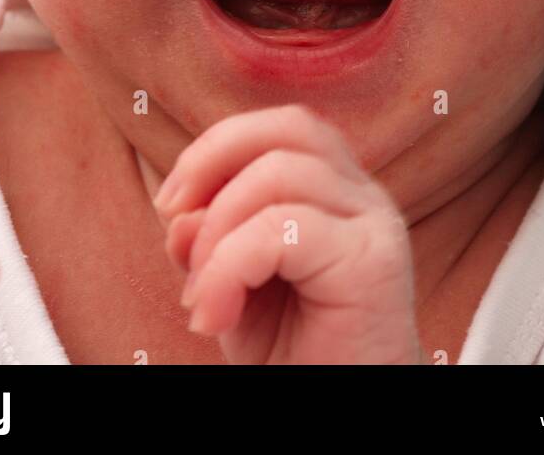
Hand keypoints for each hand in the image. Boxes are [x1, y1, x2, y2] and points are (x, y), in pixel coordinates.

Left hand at [154, 104, 420, 364]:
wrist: (346, 415)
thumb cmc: (296, 354)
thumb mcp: (233, 288)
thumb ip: (208, 243)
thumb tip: (178, 215)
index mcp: (338, 191)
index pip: (280, 128)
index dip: (217, 148)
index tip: (169, 206)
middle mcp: (365, 197)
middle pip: (289, 127)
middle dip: (213, 158)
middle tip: (170, 218)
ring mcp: (375, 225)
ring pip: (281, 173)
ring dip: (217, 228)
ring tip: (201, 294)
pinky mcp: (373, 265)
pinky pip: (284, 230)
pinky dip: (229, 265)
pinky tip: (214, 316)